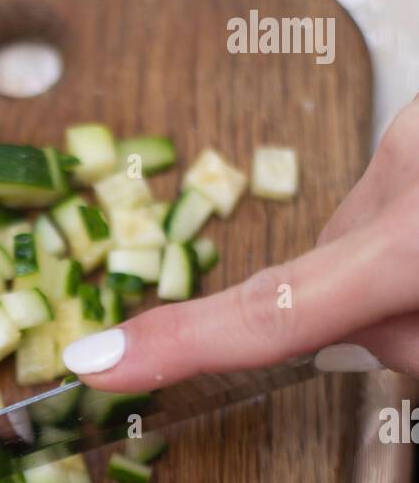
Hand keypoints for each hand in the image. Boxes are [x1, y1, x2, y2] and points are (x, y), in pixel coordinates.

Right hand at [63, 96, 418, 384]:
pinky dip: (411, 237)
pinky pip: (392, 203)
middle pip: (323, 288)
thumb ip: (404, 344)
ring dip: (393, 277)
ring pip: (361, 248)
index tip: (95, 361)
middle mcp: (397, 169)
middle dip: (359, 319)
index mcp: (415, 241)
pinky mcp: (418, 120)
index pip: (270, 312)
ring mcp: (408, 136)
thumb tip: (369, 338)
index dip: (178, 342)